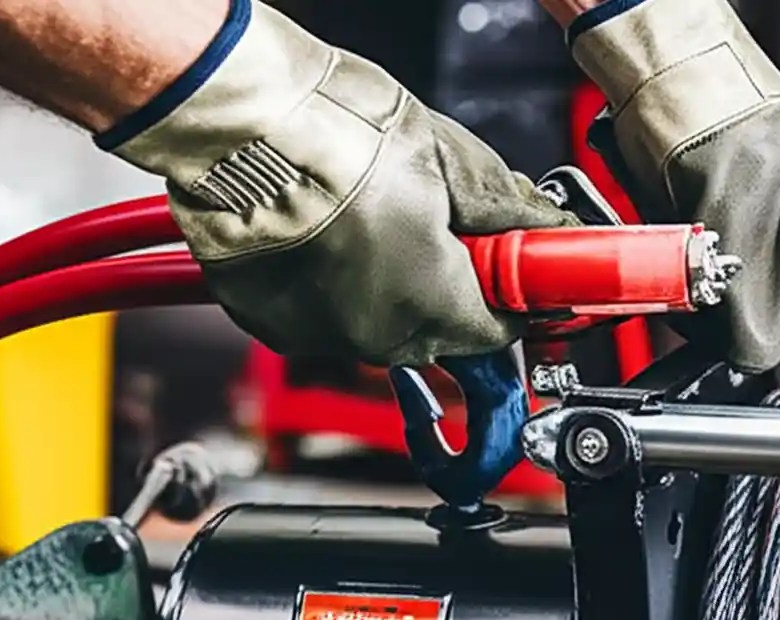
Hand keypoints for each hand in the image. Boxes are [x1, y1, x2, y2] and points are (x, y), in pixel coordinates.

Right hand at [103, 0, 580, 366]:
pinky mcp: (267, 319)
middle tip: (443, 235)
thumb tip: (540, 221)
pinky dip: (329, 286)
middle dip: (449, 291)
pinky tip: (325, 237)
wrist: (238, 124)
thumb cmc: (336, 134)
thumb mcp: (448, 160)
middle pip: (438, 333)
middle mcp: (377, 334)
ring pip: (375, 324)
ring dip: (387, 288)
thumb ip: (504, 207)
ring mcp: (317, 332)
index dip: (509, 300)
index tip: (511, 276)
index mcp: (435, 304)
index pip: (497, 331)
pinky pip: (319, 314)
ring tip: (374, 223)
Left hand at [565, 0, 779, 377]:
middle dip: (764, 332)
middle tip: (726, 307)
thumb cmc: (712, 117)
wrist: (656, 86)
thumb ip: (754, 291)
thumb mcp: (739, 209)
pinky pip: (722, 304)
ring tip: (700, 279)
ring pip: (759, 322)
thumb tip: (764, 357)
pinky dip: (700, 303)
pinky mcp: (731, 253)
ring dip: (723, 318)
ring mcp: (773, 247)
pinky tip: (685, 275)